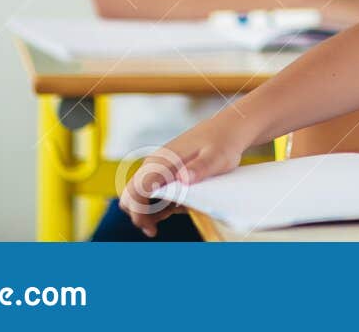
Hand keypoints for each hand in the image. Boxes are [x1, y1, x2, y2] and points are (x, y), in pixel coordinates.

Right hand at [118, 113, 254, 236]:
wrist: (227, 128)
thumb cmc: (223, 143)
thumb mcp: (217, 157)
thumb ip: (200, 168)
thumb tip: (183, 178)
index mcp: (163, 161)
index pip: (138, 189)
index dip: (139, 212)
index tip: (151, 229)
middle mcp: (155, 163)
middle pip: (131, 195)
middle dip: (140, 215)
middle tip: (156, 228)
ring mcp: (158, 166)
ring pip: (140, 195)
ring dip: (152, 210)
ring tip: (179, 209)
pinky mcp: (164, 170)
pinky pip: (153, 191)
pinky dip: (160, 203)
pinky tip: (181, 203)